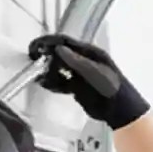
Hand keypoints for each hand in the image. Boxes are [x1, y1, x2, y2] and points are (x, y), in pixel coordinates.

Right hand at [28, 34, 149, 129]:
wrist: (118, 109)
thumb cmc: (110, 86)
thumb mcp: (93, 71)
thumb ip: (76, 60)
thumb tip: (58, 49)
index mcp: (90, 52)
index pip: (66, 43)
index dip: (50, 42)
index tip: (36, 46)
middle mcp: (83, 61)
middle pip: (61, 54)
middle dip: (47, 56)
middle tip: (34, 59)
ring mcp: (80, 74)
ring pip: (59, 69)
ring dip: (48, 71)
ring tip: (38, 74)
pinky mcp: (76, 87)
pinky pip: (61, 82)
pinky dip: (52, 83)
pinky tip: (45, 83)